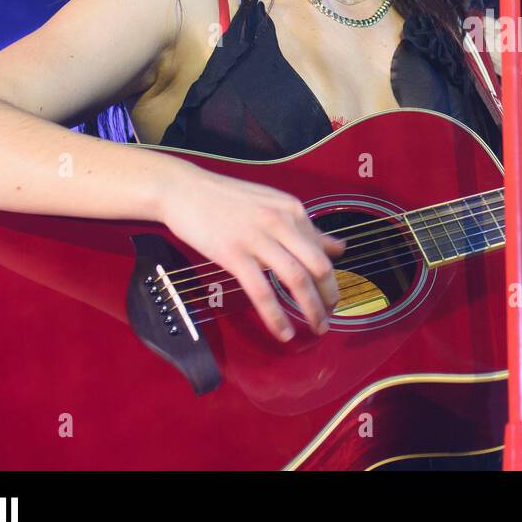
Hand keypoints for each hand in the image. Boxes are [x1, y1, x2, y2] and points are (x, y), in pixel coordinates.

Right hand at [157, 163, 345, 340]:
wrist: (183, 189)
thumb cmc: (225, 199)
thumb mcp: (272, 205)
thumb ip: (305, 229)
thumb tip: (339, 248)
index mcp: (292, 210)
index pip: (322, 250)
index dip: (331, 279)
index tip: (331, 297)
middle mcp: (280, 221)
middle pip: (318, 266)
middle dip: (329, 297)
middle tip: (330, 317)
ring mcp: (257, 238)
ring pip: (296, 279)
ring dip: (311, 309)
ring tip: (317, 327)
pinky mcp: (233, 254)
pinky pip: (262, 292)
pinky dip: (276, 316)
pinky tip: (283, 332)